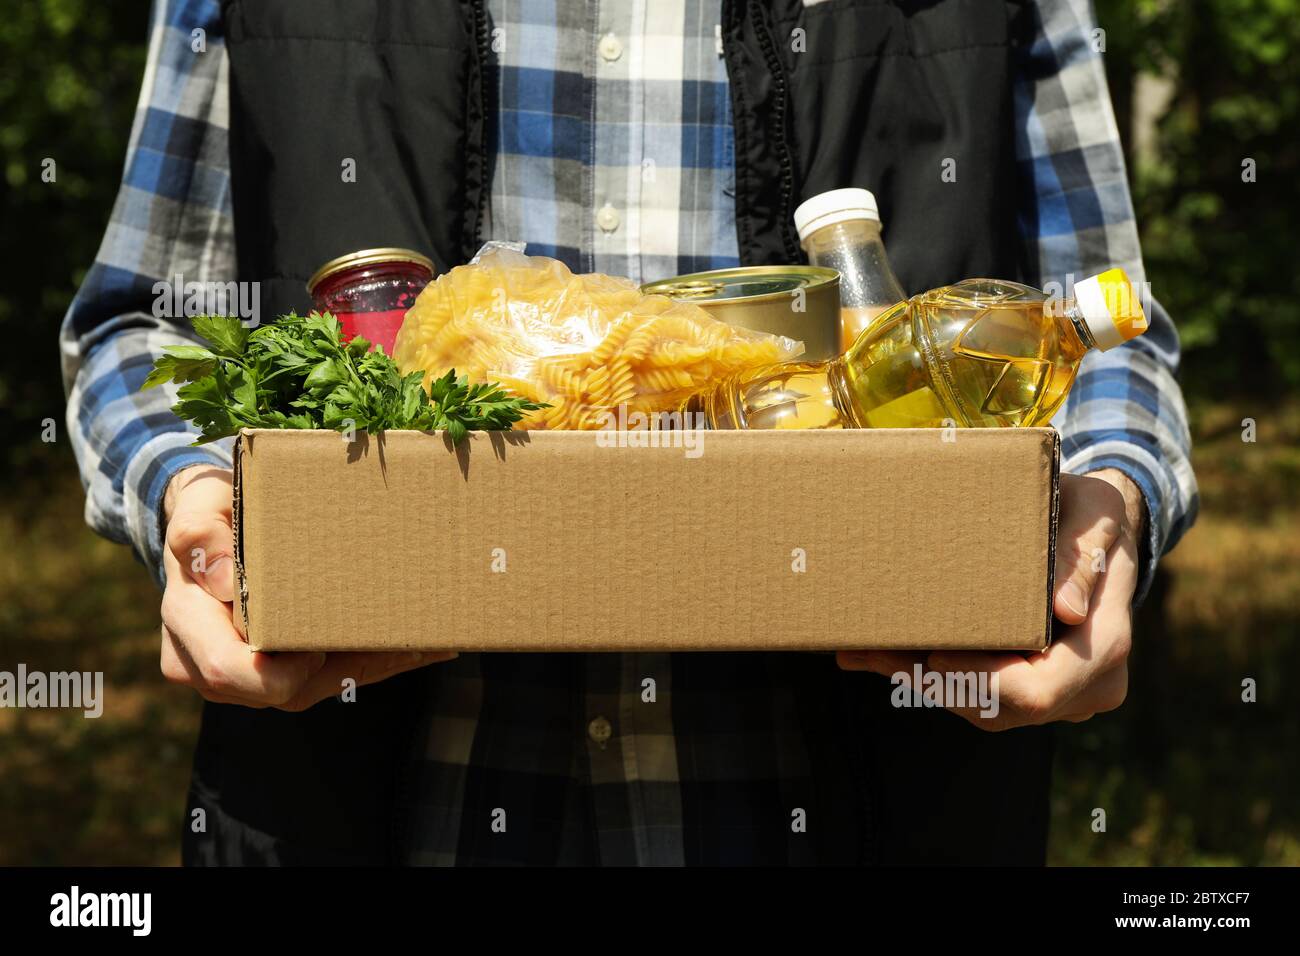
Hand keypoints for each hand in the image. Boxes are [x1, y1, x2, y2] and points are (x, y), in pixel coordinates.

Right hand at [159, 464, 456, 709]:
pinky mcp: (276, 672)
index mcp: (188, 626)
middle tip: (408, 638)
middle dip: (347, 667)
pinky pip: (328, 679)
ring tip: (431, 640)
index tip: (321, 643)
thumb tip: (224, 582)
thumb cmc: (209, 512)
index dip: (279, 669)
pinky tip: (422, 644)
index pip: (230, 671)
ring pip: (315, 689)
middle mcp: (209, 665)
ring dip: (374, 665)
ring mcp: (244, 677)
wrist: (209, 530)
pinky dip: (373, 661)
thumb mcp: (198, 507)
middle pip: (284, 690)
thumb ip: (201, 534)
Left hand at [837, 469, 1144, 730]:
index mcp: (1105, 645)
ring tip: (865, 650)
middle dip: (933, 681)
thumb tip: (1067, 610)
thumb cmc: (1093, 514)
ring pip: (983, 707)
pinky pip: (981, 694)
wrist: (1102, 532)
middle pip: (1001, 706)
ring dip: (922, 680)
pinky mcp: (1033, 687)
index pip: (1038, 691)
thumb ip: (1081, 555)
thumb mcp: (1094, 516)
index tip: (933, 656)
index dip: (982, 681)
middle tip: (870, 650)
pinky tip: (883, 654)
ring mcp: (1062, 694)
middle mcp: (1088, 684)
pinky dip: (933, 675)